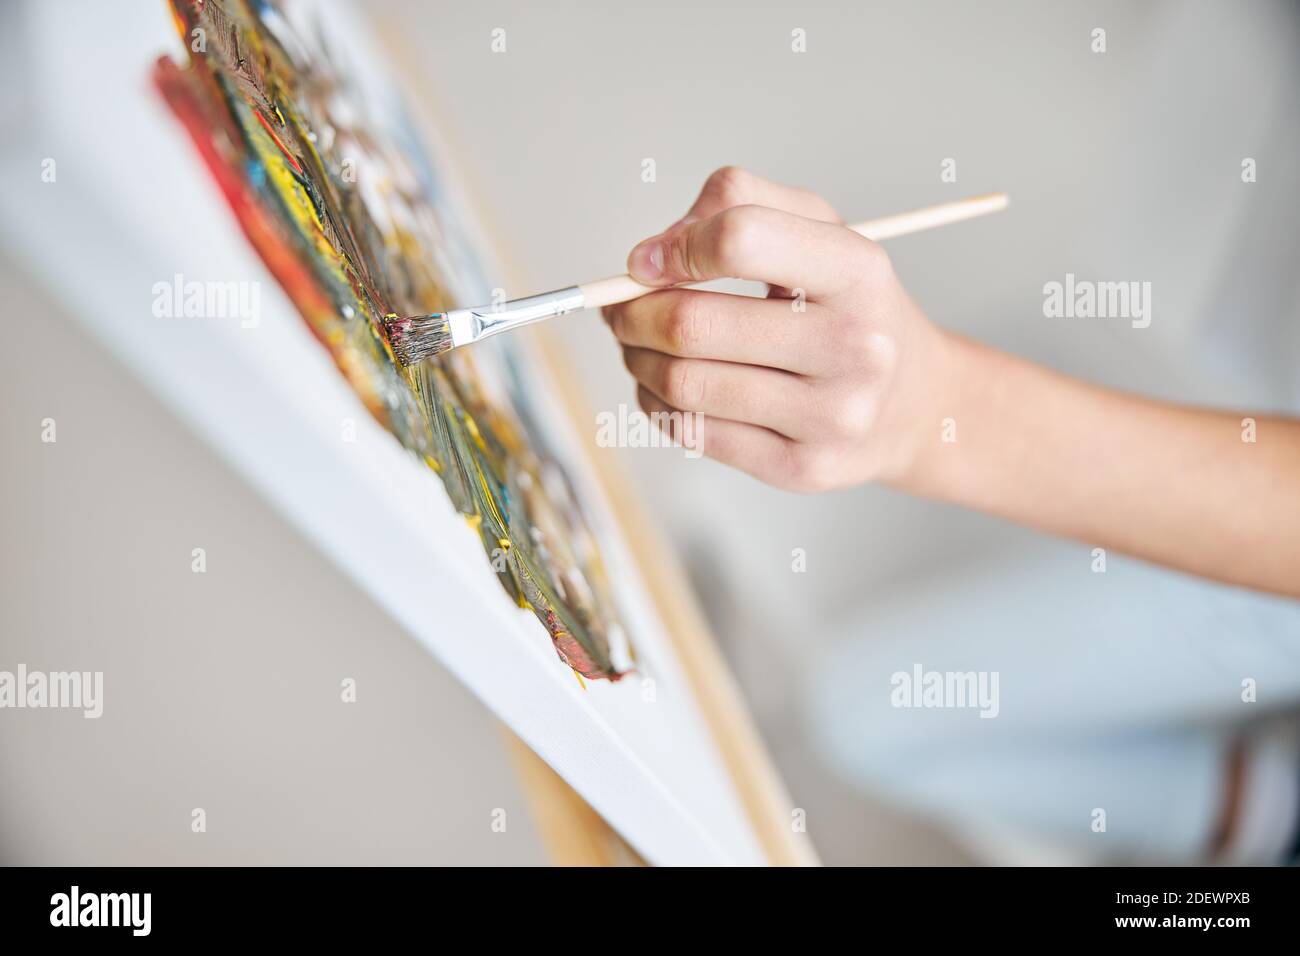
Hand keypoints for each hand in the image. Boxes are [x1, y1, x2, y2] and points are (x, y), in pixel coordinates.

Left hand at [603, 167, 947, 491]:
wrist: (914, 403)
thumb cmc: (847, 306)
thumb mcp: (818, 229)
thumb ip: (738, 202)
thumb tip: (651, 255)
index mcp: (858, 270)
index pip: (740, 239)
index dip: (674, 247)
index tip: (647, 262)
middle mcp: (855, 345)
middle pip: (692, 324)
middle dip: (632, 313)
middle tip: (618, 308)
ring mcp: (833, 416)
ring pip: (682, 384)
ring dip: (636, 360)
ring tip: (638, 346)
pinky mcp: (803, 469)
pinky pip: (693, 433)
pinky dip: (656, 405)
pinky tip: (665, 388)